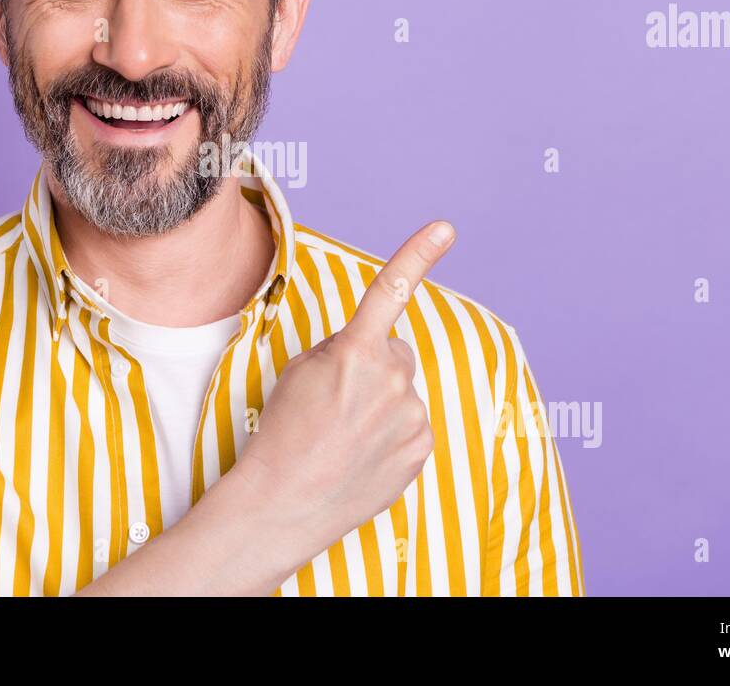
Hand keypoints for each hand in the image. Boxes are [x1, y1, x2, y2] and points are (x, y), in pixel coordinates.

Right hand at [234, 220, 456, 560]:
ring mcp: (412, 415)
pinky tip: (362, 455)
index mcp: (357, 351)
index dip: (419, 254)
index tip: (445, 228)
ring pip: (402, 392)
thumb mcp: (299, 370)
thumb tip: (370, 353)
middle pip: (394, 352)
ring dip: (380, 405)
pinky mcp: (422, 448)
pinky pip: (410, 425)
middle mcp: (393, 378)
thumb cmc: (283, 431)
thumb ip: (342, 349)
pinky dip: (391, 434)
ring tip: (344, 436)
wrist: (285, 501)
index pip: (391, 291)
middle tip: (337, 401)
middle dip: (373, 366)